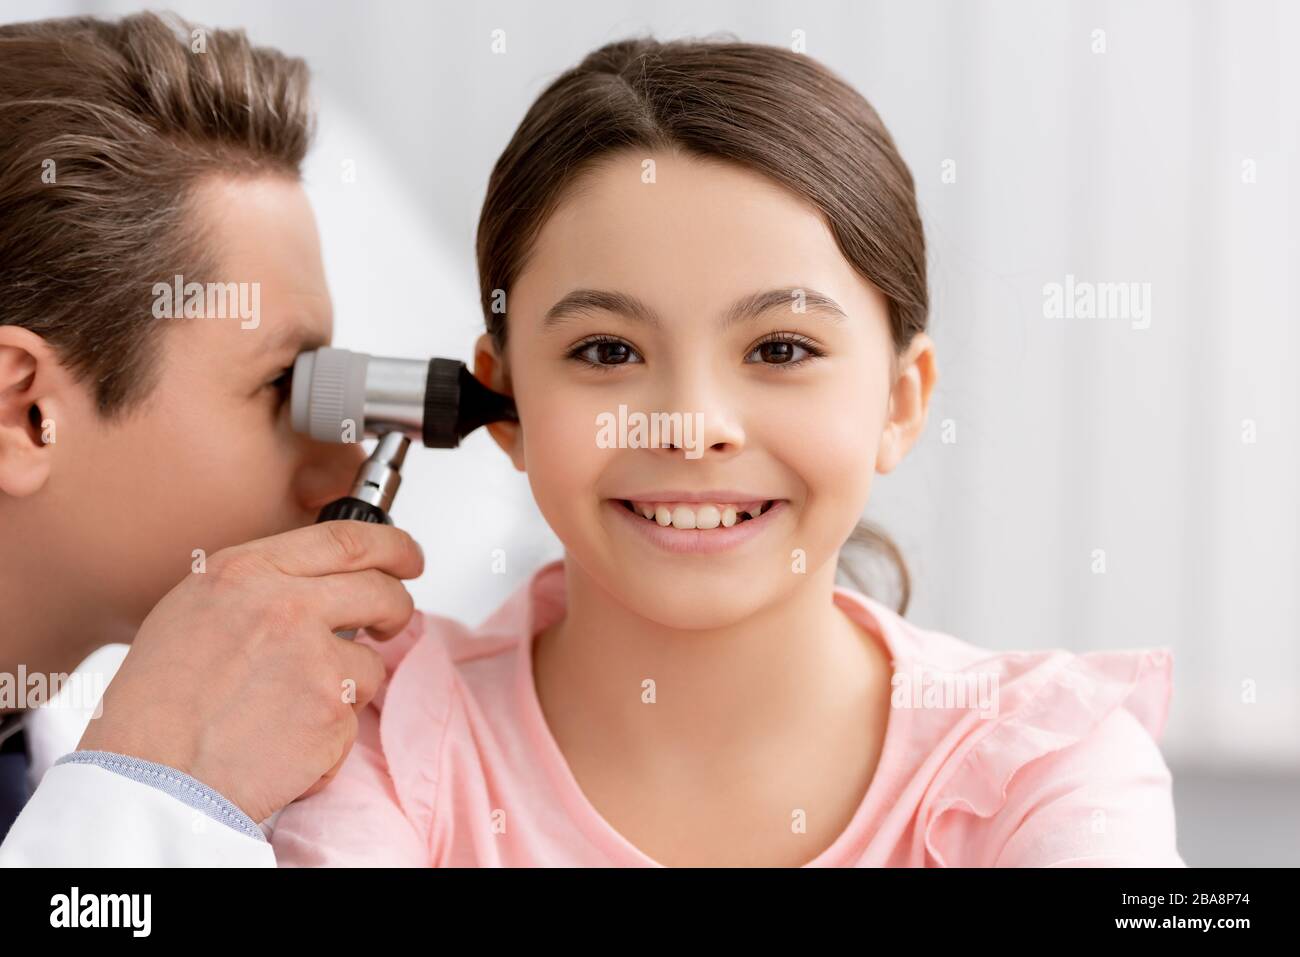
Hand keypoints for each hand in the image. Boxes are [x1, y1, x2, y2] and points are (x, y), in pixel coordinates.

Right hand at [77, 520, 423, 822]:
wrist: (148, 779)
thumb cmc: (156, 705)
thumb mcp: (193, 610)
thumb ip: (258, 587)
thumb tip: (315, 586)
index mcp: (247, 573)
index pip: (346, 539)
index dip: (392, 545)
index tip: (407, 557)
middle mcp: (286, 605)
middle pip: (381, 591)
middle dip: (396, 607)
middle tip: (390, 623)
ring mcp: (315, 659)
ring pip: (370, 664)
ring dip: (346, 688)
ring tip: (288, 711)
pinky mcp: (333, 711)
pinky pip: (353, 721)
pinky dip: (329, 739)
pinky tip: (284, 746)